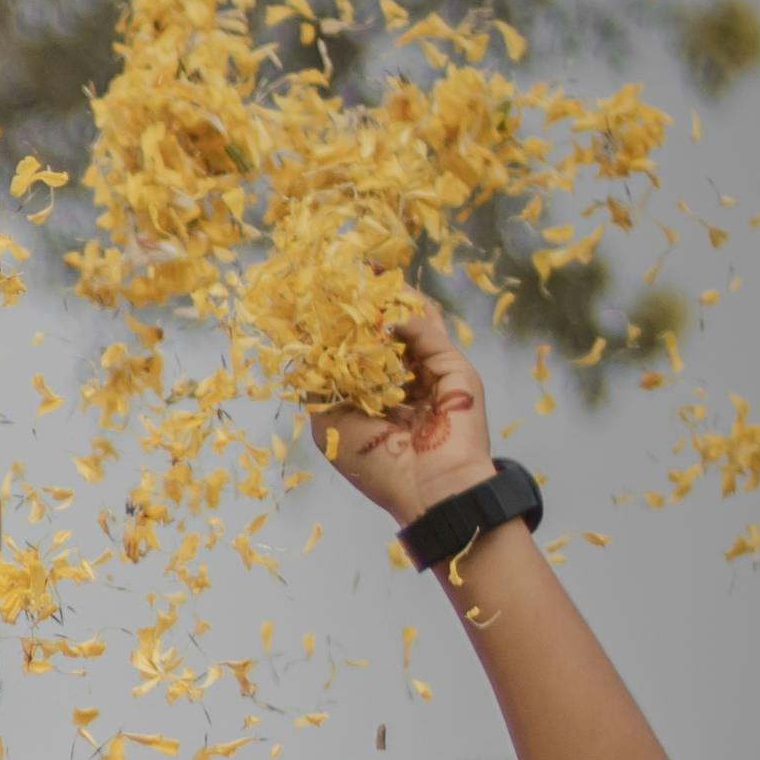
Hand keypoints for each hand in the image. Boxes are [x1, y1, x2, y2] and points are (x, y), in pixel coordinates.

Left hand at [314, 293, 496, 531]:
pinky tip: (384, 312)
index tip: (320, 294)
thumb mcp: (330, 424)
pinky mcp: (454, 367)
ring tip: (363, 274)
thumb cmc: (378, 465)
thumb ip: (320, 386)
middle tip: (344, 270)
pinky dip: (406, 317)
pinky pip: (428, 331)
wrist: (430, 490)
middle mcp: (406, 380)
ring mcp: (432, 371)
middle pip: (386, 328)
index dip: (341, 323)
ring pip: (411, 321)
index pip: (359, 348)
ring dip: (387, 298)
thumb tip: (305, 350)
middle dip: (366, 300)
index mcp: (378, 396)